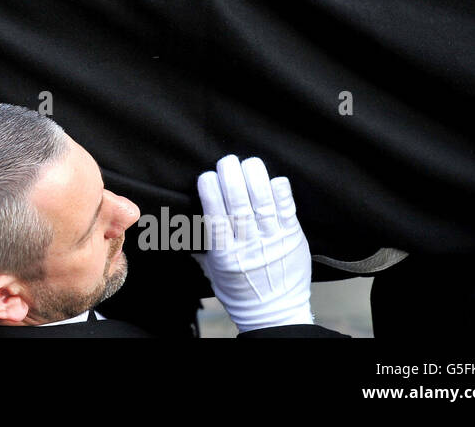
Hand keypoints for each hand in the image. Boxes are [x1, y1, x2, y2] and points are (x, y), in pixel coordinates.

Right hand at [195, 154, 312, 331]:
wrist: (275, 313)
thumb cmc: (240, 292)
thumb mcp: (213, 271)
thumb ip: (201, 246)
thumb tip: (181, 225)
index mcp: (225, 255)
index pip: (216, 218)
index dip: (211, 194)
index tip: (206, 176)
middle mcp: (248, 246)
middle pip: (240, 207)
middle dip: (232, 179)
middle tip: (227, 161)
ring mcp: (273, 241)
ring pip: (263, 205)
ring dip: (256, 180)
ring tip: (249, 162)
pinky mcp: (293, 238)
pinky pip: (288, 212)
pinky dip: (282, 194)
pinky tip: (276, 179)